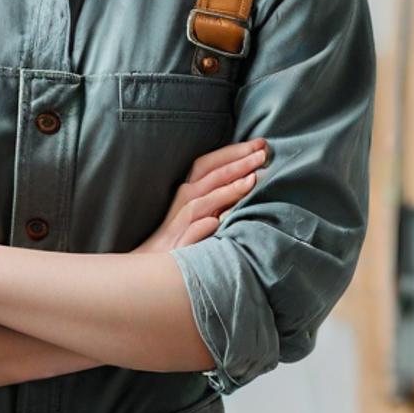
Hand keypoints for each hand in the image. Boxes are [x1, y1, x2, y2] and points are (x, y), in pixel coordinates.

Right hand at [133, 137, 269, 252]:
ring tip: (252, 180)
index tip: (260, 144)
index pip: (211, 164)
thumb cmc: (180, 240)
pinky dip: (201, 227)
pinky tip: (216, 222)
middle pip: (209, 175)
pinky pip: (189, 234)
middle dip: (237, 162)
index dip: (234, 152)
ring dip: (226, 191)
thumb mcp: (203, 214)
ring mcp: (177, 225)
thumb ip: (221, 199)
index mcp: (190, 192)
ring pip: (201, 202)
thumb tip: (250, 180)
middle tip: (263, 152)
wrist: (150, 268)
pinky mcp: (175, 247)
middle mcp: (183, 203)